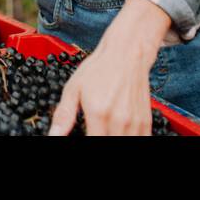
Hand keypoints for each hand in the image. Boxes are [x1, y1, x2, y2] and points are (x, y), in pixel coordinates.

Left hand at [48, 0, 169, 135]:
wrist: (127, 54)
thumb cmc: (99, 69)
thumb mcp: (74, 88)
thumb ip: (63, 115)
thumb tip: (53, 135)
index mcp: (99, 113)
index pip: (93, 143)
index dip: (84, 142)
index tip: (83, 134)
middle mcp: (119, 121)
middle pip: (110, 145)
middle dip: (97, 139)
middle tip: (92, 129)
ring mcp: (135, 123)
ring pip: (124, 144)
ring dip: (113, 139)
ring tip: (104, 129)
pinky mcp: (146, 122)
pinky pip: (141, 140)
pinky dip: (128, 139)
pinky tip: (117, 131)